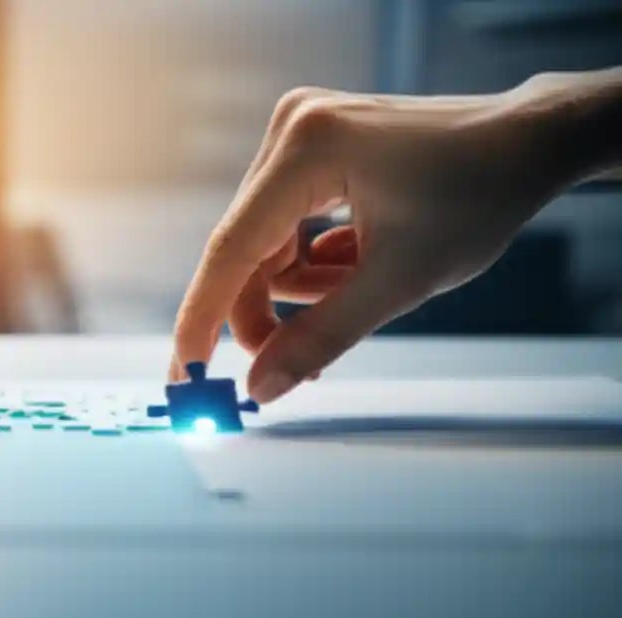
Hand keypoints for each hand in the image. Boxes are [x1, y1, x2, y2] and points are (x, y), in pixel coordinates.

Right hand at [171, 75, 604, 402]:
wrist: (530, 145)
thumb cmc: (478, 199)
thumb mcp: (401, 282)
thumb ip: (322, 339)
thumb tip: (258, 389)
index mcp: (309, 148)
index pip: (233, 247)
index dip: (203, 318)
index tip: (185, 375)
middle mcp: (292, 130)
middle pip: (247, 248)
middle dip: (264, 311)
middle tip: (284, 370)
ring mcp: (300, 134)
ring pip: (267, 242)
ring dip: (300, 288)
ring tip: (360, 293)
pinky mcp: (312, 146)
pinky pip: (288, 224)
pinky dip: (316, 262)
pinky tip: (361, 264)